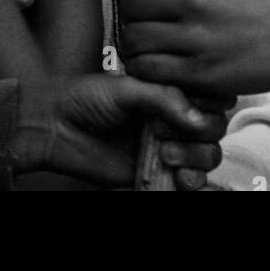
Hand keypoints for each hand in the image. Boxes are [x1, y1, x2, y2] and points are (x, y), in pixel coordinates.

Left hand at [9, 74, 231, 189]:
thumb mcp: (127, 88)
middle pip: (215, 128)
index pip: (211, 95)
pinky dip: (192, 182)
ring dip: (195, 157)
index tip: (192, 104)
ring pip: (208, 155)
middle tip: (162, 132)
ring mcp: (168, 146)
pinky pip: (190, 182)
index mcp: (171, 89)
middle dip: (199, 133)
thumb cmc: (87, 99)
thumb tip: (200, 119)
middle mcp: (174, 117)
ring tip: (166, 155)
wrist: (55, 128)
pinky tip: (178, 178)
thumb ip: (165, 98)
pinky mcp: (157, 173)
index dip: (210, 101)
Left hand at [122, 0, 269, 95]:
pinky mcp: (200, 70)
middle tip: (143, 25)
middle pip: (131, 6)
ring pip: (134, 38)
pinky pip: (148, 68)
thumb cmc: (255, 1)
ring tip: (145, 48)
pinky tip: (155, 67)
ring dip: (133, 46)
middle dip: (132, 18)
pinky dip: (143, 69)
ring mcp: (197, 34)